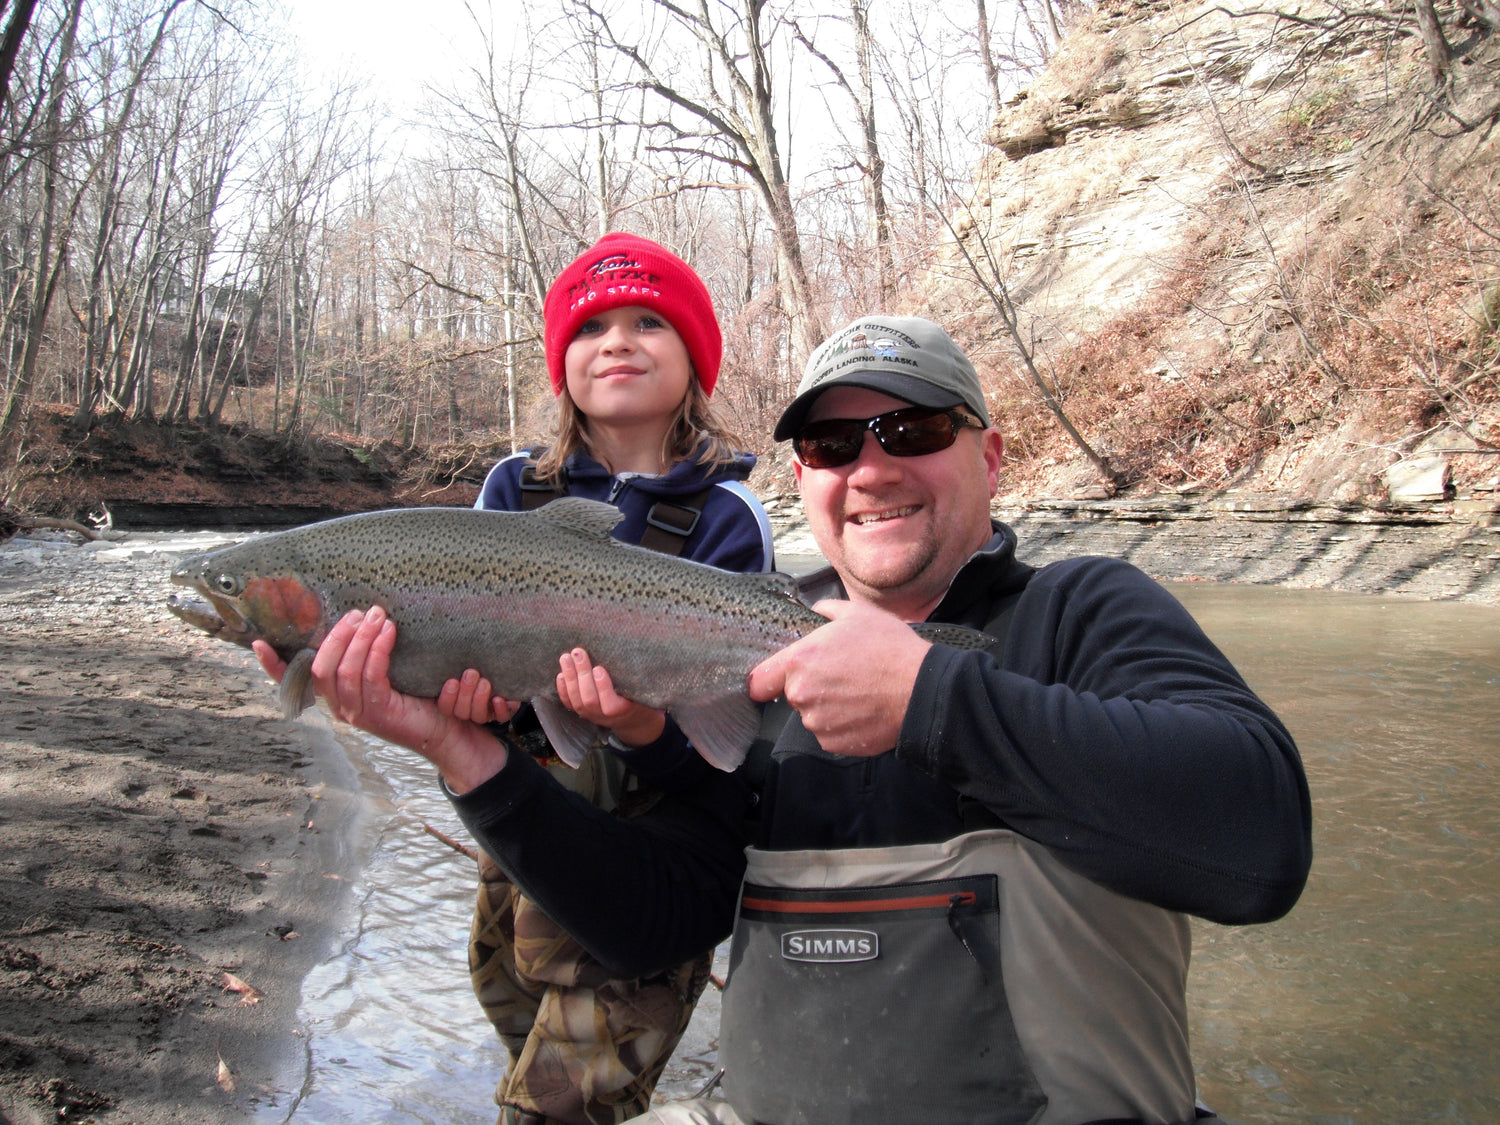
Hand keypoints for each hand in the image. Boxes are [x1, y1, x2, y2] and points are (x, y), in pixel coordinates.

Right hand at [251, 607, 509, 792]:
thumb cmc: (416, 696)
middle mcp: (338, 708)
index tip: (258, 642)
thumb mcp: (386, 671)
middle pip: (320, 667)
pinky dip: (378, 649)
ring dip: (360, 637)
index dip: (272, 665)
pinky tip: (389, 632)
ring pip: (344, 670)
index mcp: (334, 696)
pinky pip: (371, 676)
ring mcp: (356, 714)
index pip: (294, 682)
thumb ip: (366, 654)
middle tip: (360, 612)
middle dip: (338, 634)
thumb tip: (360, 616)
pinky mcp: (378, 714)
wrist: (445, 729)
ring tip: (377, 615)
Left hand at [556, 647, 665, 746]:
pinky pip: (569, 704)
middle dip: (582, 674)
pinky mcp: (582, 713)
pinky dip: (563, 690)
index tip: (599, 668)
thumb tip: (629, 654)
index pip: (610, 704)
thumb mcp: (642, 691)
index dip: (603, 687)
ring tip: (566, 658)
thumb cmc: (638, 698)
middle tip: (578, 653)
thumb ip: (636, 679)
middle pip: (589, 699)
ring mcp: (591, 715)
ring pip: (576, 701)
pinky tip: (560, 674)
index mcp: (623, 710)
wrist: (632, 720)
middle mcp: (604, 716)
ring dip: (570, 678)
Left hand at [746, 599, 930, 756]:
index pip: (758, 681)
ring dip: (827, 706)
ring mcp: (817, 723)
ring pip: (812, 715)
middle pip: (791, 695)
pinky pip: (829, 733)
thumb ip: (826, 611)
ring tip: (857, 692)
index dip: (766, 679)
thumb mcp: (857, 614)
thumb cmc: (890, 649)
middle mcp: (801, 695)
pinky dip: (842, 724)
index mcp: (799, 661)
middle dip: (810, 686)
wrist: (922, 689)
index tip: (775, 679)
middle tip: (840, 675)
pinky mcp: (835, 743)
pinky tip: (864, 709)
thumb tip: (815, 613)